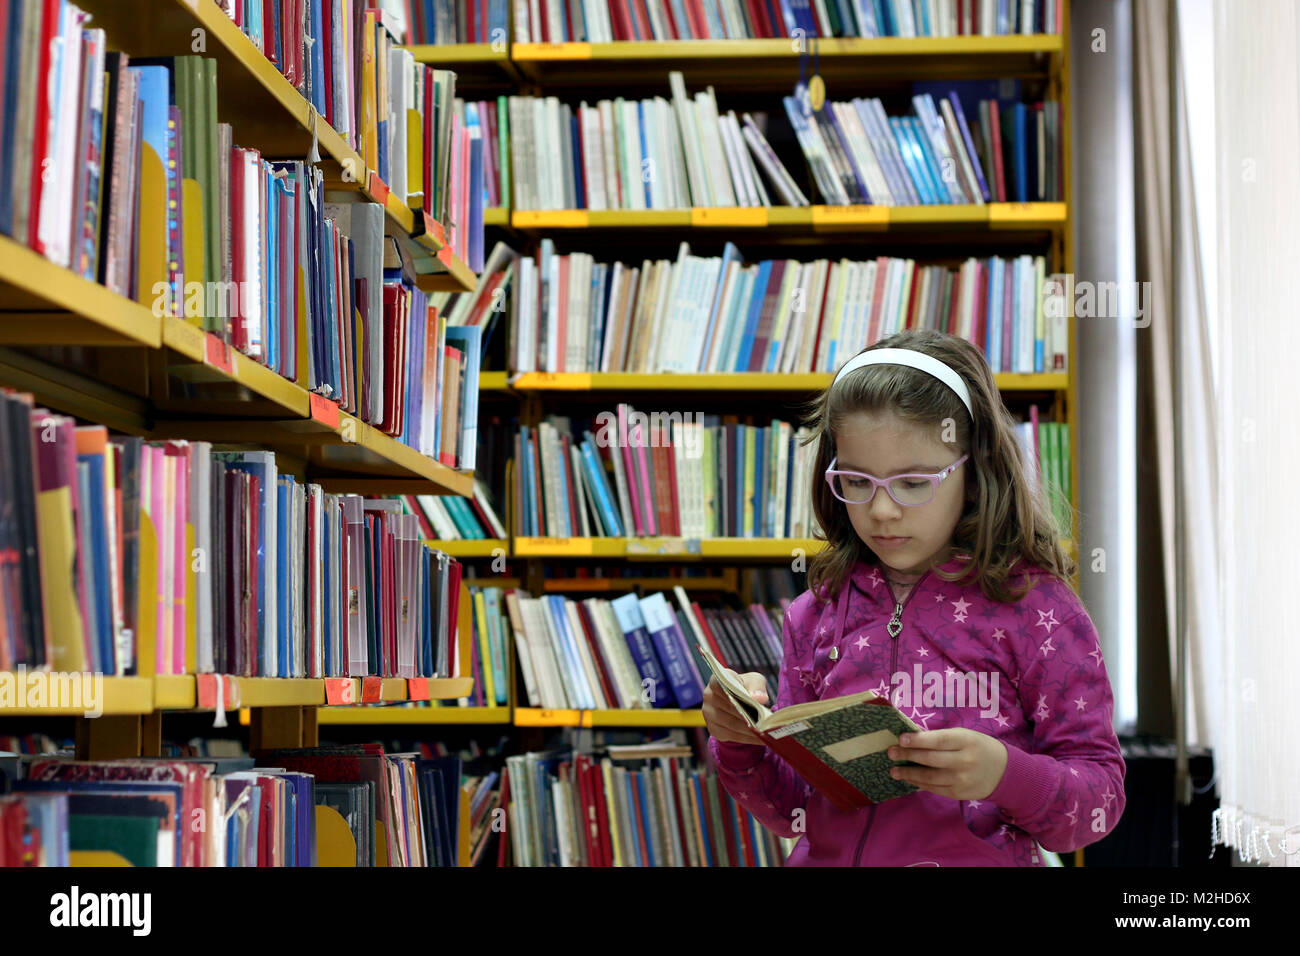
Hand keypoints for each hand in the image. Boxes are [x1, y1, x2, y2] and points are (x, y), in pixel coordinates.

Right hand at [702, 673, 768, 745]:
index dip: (735, 692)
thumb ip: (757, 686)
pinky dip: (747, 738)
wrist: (736, 701)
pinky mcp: (714, 729)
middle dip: (749, 715)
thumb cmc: (745, 688)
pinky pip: (732, 736)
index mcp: (716, 681)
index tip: (754, 699)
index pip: (719, 684)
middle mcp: (708, 697)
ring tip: (766, 732)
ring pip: (731, 724)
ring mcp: (709, 715)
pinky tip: (760, 738)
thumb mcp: (753, 681)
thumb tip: (760, 698)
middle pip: (730, 707)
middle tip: (767, 722)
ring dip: (750, 730)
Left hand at [886, 728, 1008, 800]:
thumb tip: (911, 740)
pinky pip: (935, 788)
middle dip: (908, 756)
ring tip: (894, 771)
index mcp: (966, 741)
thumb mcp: (964, 736)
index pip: (938, 740)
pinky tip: (909, 779)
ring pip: (930, 777)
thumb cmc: (977, 747)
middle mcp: (964, 761)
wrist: (1003, 771)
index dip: (918, 740)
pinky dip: (920, 783)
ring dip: (909, 774)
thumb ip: (942, 738)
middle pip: (931, 759)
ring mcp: (962, 780)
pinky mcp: (959, 793)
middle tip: (891, 753)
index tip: (901, 739)